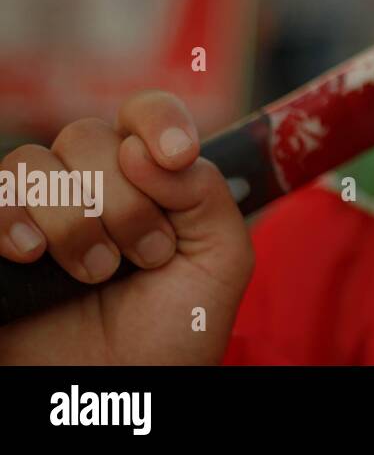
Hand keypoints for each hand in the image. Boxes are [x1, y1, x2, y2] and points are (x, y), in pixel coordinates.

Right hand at [0, 91, 252, 363]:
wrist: (123, 391)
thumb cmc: (173, 331)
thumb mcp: (220, 259)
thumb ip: (208, 193)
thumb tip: (144, 150)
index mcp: (150, 177)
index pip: (145, 113)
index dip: (159, 122)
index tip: (176, 156)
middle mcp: (92, 183)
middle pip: (89, 136)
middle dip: (125, 200)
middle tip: (144, 256)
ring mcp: (41, 210)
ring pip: (36, 162)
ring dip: (75, 221)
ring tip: (97, 273)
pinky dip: (12, 219)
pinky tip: (32, 256)